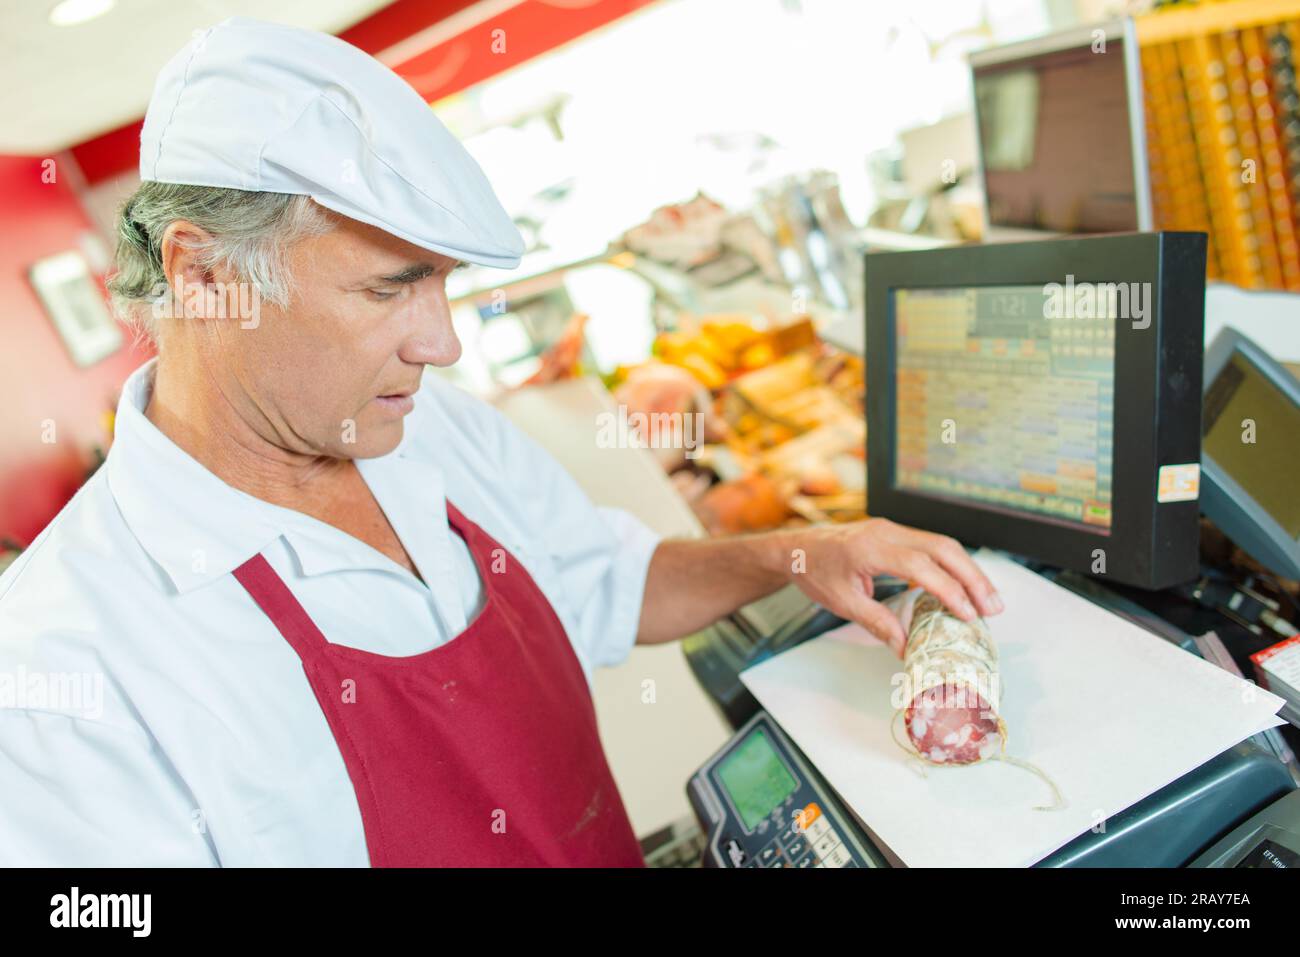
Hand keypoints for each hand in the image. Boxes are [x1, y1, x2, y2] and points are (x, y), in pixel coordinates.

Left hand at [782, 518, 1002, 647]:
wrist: (796, 547)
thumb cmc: (815, 573)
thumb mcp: (843, 603)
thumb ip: (878, 624)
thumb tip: (909, 649)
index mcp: (870, 548)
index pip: (921, 566)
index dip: (949, 590)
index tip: (968, 614)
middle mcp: (886, 532)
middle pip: (942, 548)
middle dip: (972, 578)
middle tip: (993, 608)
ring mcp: (892, 529)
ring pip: (942, 544)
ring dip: (968, 571)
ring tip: (988, 600)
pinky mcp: (895, 532)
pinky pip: (932, 545)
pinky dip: (953, 565)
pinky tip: (964, 586)